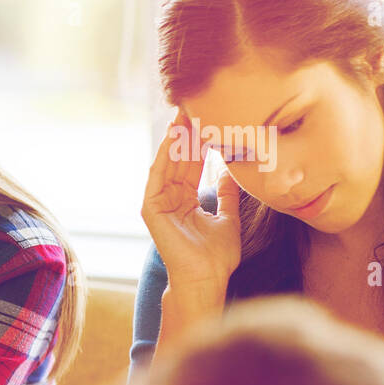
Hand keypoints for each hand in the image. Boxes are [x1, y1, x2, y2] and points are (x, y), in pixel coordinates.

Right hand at [141, 110, 241, 291]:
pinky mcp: (151, 208)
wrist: (206, 279)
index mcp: (184, 200)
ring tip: (184, 113)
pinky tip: (174, 137)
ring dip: (175, 138)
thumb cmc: (217, 257)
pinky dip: (165, 156)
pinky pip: (158, 176)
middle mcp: (169, 198)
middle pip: (179, 159)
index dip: (202, 141)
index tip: (212, 117)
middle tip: (197, 105)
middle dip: (187, 133)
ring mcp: (158, 203)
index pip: (193, 164)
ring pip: (167, 163)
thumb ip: (227, 194)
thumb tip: (232, 172)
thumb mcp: (228, 217)